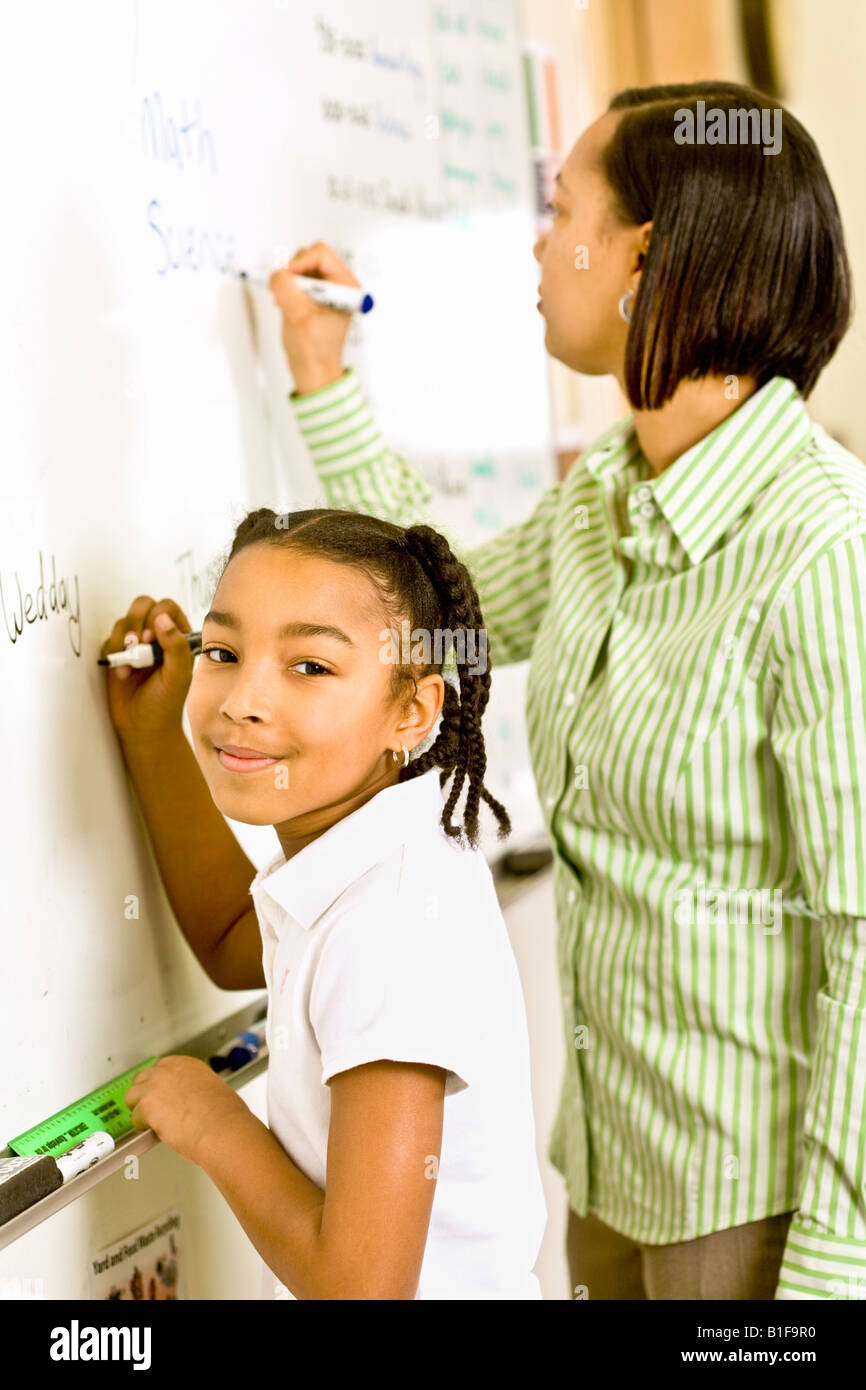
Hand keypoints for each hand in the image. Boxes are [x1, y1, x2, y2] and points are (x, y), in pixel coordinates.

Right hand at [101, 596, 194, 749]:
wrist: (142, 725)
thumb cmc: (165, 703)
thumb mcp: (177, 676)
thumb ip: (175, 645)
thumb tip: (162, 618)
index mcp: (179, 636)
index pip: (167, 607)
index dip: (157, 618)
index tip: (151, 640)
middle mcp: (158, 635)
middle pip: (143, 605)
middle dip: (135, 622)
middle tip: (136, 646)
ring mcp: (137, 642)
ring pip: (124, 620)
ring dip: (123, 641)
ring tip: (130, 665)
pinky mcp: (119, 652)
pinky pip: (110, 638)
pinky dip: (113, 653)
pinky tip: (122, 673)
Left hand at [124, 1056, 247, 1165]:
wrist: (222, 1129)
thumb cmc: (225, 1115)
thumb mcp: (213, 1089)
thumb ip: (195, 1089)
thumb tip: (191, 1100)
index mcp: (186, 1064)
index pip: (161, 1068)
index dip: (158, 1084)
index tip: (159, 1094)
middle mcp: (169, 1071)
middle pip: (142, 1079)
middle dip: (144, 1094)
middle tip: (151, 1109)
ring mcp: (156, 1087)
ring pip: (132, 1096)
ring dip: (139, 1109)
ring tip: (150, 1122)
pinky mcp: (148, 1106)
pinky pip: (135, 1117)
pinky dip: (142, 1127)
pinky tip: (154, 1132)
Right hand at [269, 241, 356, 390]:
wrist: (313, 370)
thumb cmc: (314, 351)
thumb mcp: (298, 317)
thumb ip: (286, 289)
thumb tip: (276, 273)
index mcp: (346, 287)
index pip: (321, 254)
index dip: (300, 261)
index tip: (288, 277)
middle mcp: (339, 284)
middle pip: (310, 256)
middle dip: (293, 272)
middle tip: (286, 293)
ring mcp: (326, 288)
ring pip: (300, 266)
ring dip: (288, 281)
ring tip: (286, 303)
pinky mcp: (314, 294)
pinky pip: (295, 278)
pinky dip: (286, 288)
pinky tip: (286, 305)